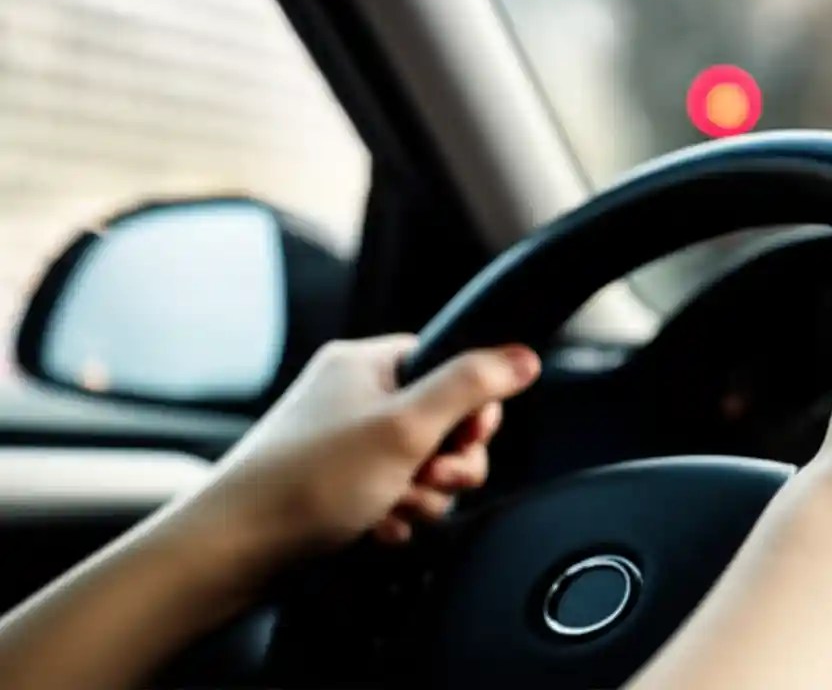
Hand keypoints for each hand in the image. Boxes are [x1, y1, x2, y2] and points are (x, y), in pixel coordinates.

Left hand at [183, 335, 540, 562]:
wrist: (233, 550)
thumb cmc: (304, 483)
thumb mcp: (404, 427)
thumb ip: (470, 387)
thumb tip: (522, 357)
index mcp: (366, 363)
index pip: (450, 366)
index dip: (470, 409)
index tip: (463, 437)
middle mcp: (354, 397)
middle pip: (444, 424)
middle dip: (446, 463)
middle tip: (426, 478)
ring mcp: (344, 444)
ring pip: (423, 468)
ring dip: (420, 496)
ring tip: (390, 508)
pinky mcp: (338, 487)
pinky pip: (394, 497)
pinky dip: (393, 515)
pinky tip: (373, 526)